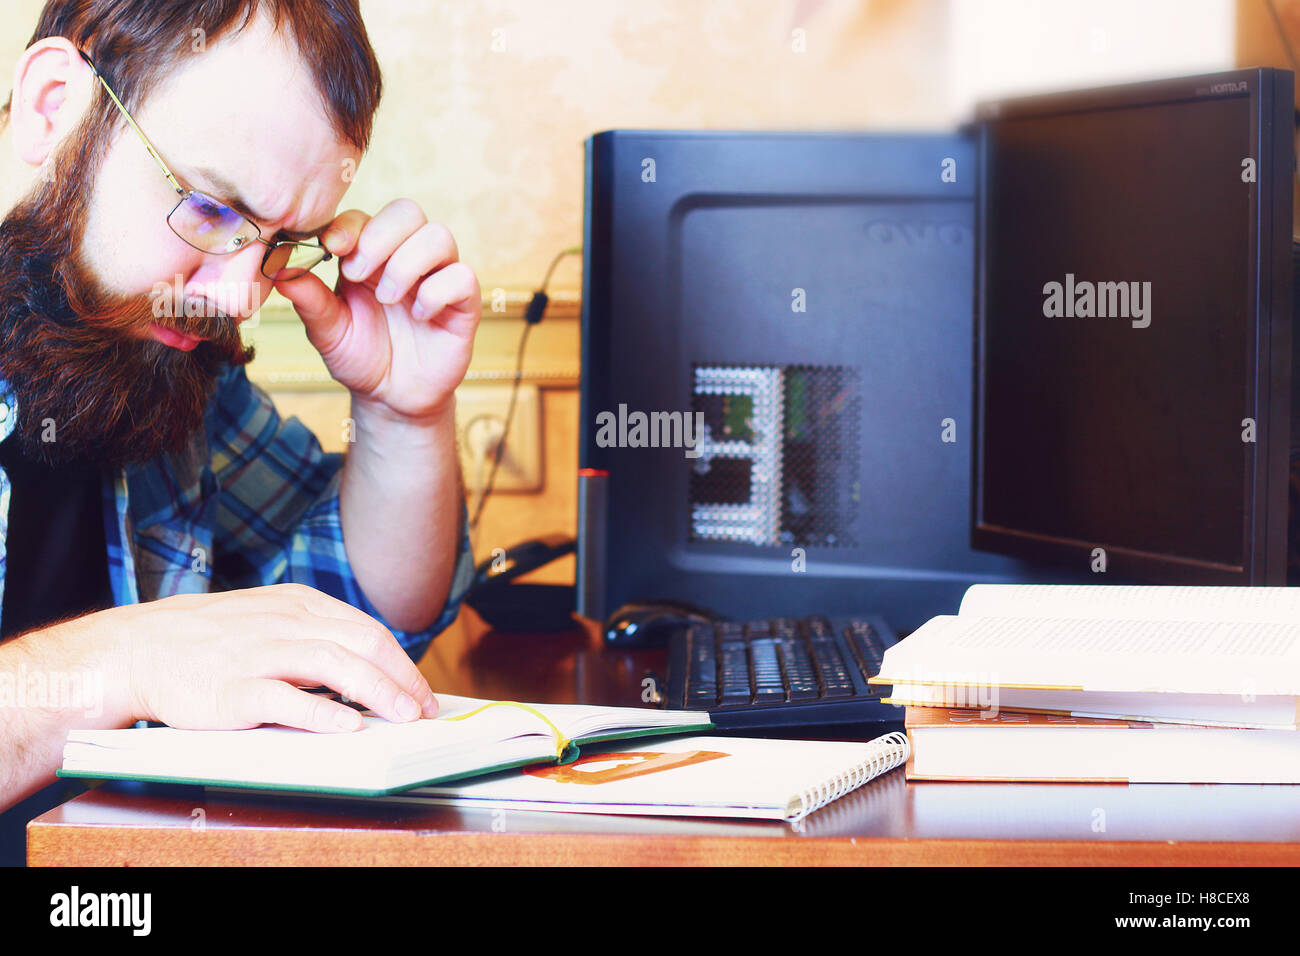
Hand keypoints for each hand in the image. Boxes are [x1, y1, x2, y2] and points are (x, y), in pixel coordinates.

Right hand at [106, 583, 438, 731]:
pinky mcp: (234, 690)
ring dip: (377, 692)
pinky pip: (287, 699)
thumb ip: (316, 634)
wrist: (140, 648)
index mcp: (299, 603)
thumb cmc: (211, 638)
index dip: (403, 664)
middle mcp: (285, 622)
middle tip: (424, 709)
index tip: (422, 692)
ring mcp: (260, 654)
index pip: (368, 631)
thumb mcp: (270, 616)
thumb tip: (370, 667)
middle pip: (362, 644)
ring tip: (402, 717)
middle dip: (402, 679)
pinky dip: (322, 713)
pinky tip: (348, 726)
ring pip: (335, 665)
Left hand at [273, 199, 480, 421]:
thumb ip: (308, 299)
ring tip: (387, 298)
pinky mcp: (463, 303)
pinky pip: (462, 276)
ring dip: (407, 263)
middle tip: (358, 273)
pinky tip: (419, 315)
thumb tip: (277, 267)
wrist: (391, 398)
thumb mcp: (326, 330)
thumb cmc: (360, 357)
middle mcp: (406, 258)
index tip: (332, 247)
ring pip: (439, 236)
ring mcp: (437, 277)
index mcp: (370, 256)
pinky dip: (438, 292)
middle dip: (380, 236)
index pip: (365, 217)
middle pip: (408, 211)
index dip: (350, 226)